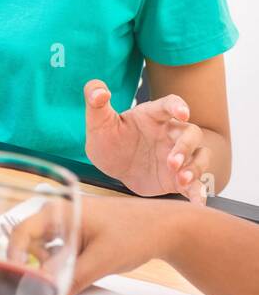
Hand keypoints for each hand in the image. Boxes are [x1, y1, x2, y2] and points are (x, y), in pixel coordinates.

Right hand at [6, 194, 177, 293]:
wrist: (164, 228)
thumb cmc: (134, 233)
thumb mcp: (101, 260)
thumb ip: (71, 278)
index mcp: (58, 211)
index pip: (21, 233)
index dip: (13, 257)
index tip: (14, 279)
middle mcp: (57, 213)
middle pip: (29, 242)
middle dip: (33, 265)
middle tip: (43, 286)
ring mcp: (67, 222)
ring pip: (43, 248)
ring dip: (49, 266)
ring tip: (64, 281)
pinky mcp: (77, 232)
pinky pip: (57, 249)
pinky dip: (60, 264)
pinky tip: (73, 275)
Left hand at [84, 79, 210, 203]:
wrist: (112, 168)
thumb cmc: (108, 140)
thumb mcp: (98, 122)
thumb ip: (95, 102)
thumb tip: (98, 91)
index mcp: (152, 116)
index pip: (170, 104)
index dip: (178, 106)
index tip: (182, 113)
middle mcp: (170, 134)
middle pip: (192, 133)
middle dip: (186, 147)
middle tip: (172, 161)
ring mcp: (178, 156)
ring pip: (200, 156)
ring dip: (195, 168)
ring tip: (181, 180)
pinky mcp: (178, 178)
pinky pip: (196, 184)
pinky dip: (200, 193)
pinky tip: (197, 203)